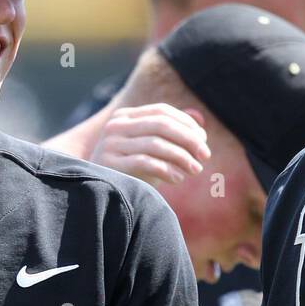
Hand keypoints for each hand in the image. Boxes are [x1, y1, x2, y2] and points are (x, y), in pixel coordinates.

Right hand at [90, 104, 209, 185]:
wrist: (99, 194)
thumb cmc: (129, 170)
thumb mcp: (150, 148)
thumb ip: (171, 132)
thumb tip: (199, 117)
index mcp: (125, 116)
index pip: (161, 111)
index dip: (186, 124)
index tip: (203, 141)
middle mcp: (115, 126)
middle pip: (161, 125)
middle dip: (188, 139)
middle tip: (205, 156)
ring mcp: (110, 145)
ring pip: (155, 144)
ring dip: (181, 157)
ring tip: (195, 170)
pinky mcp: (110, 165)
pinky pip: (145, 163)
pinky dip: (166, 170)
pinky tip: (177, 179)